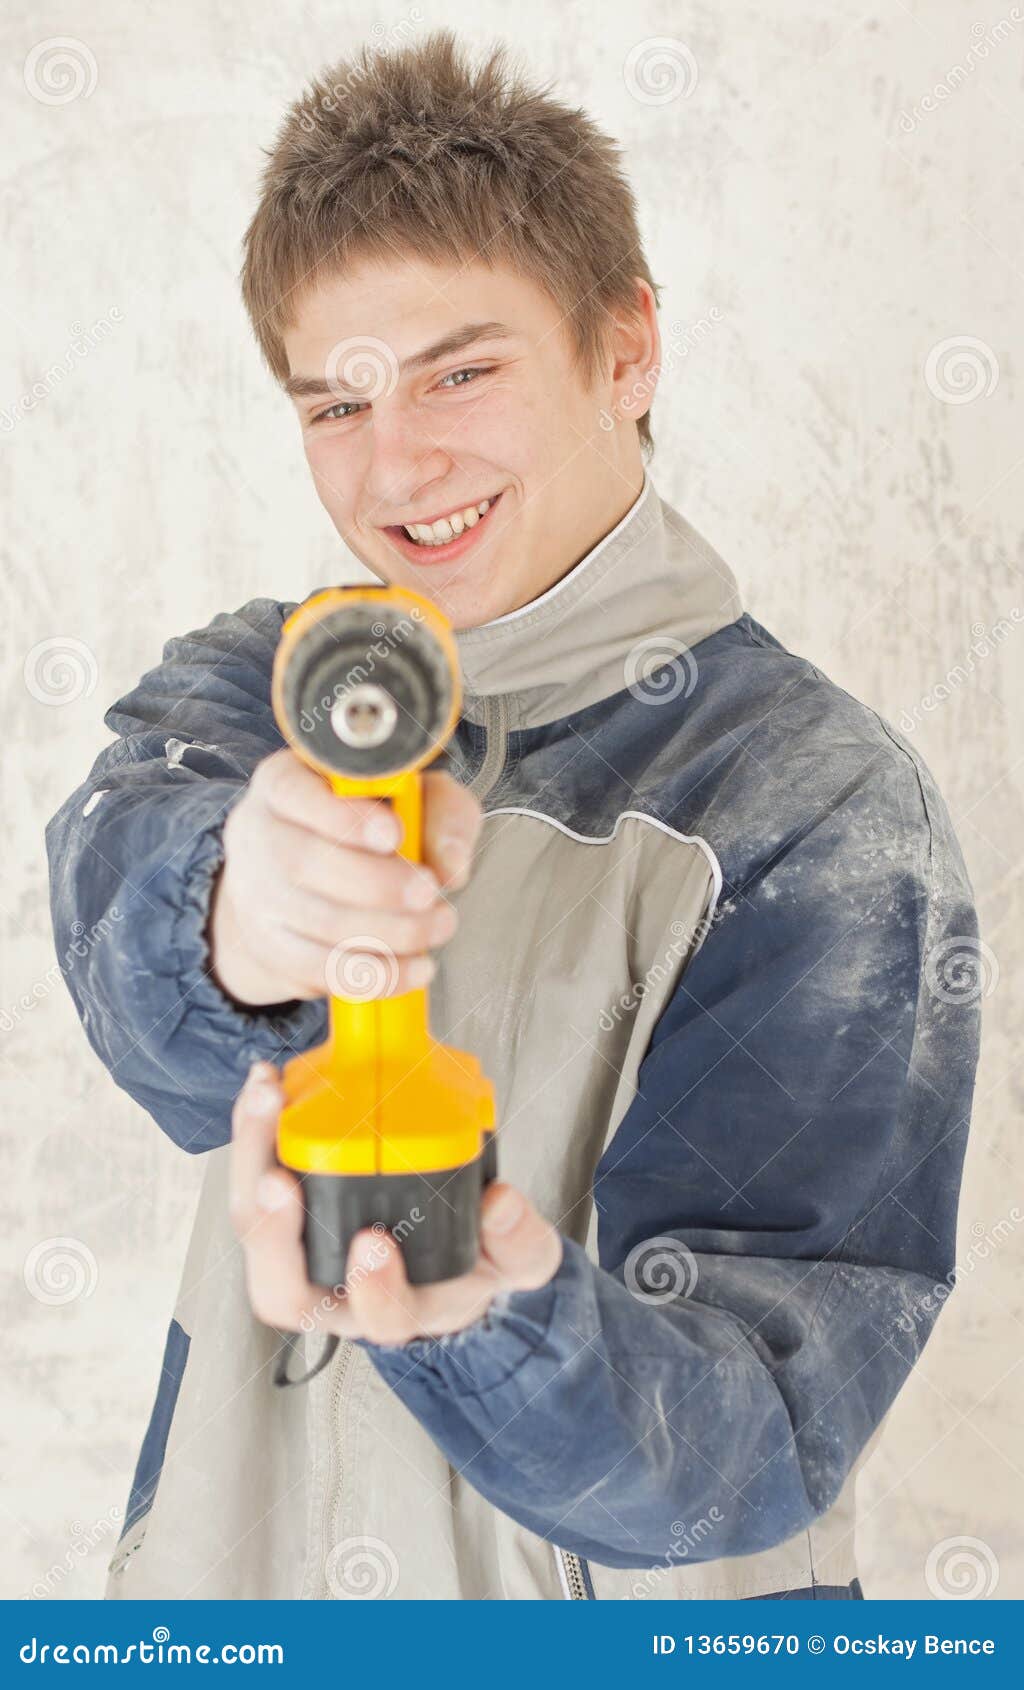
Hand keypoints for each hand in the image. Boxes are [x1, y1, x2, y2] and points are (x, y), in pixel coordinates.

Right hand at [208, 748, 481, 1006]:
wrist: (300, 881)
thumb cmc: (364, 825)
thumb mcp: (411, 799)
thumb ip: (440, 815)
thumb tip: (450, 865)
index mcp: (283, 783)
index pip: (292, 789)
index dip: (342, 815)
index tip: (393, 835)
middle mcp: (257, 835)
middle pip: (304, 862)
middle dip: (377, 884)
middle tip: (429, 893)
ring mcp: (257, 896)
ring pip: (317, 921)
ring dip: (389, 933)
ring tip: (438, 926)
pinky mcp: (271, 949)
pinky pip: (320, 970)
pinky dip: (376, 974)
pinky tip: (415, 968)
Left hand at [230, 1062, 563, 1343]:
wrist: (443, 1260)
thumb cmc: (470, 1265)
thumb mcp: (518, 1259)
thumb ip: (519, 1239)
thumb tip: (501, 1203)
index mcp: (397, 1311)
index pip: (376, 1314)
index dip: (372, 1286)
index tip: (376, 1245)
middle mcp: (337, 1293)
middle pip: (282, 1285)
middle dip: (273, 1233)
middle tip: (279, 1182)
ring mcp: (305, 1253)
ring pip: (256, 1227)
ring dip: (252, 1163)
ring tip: (266, 1102)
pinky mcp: (289, 1207)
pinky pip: (257, 1177)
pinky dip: (256, 1131)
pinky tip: (266, 1085)